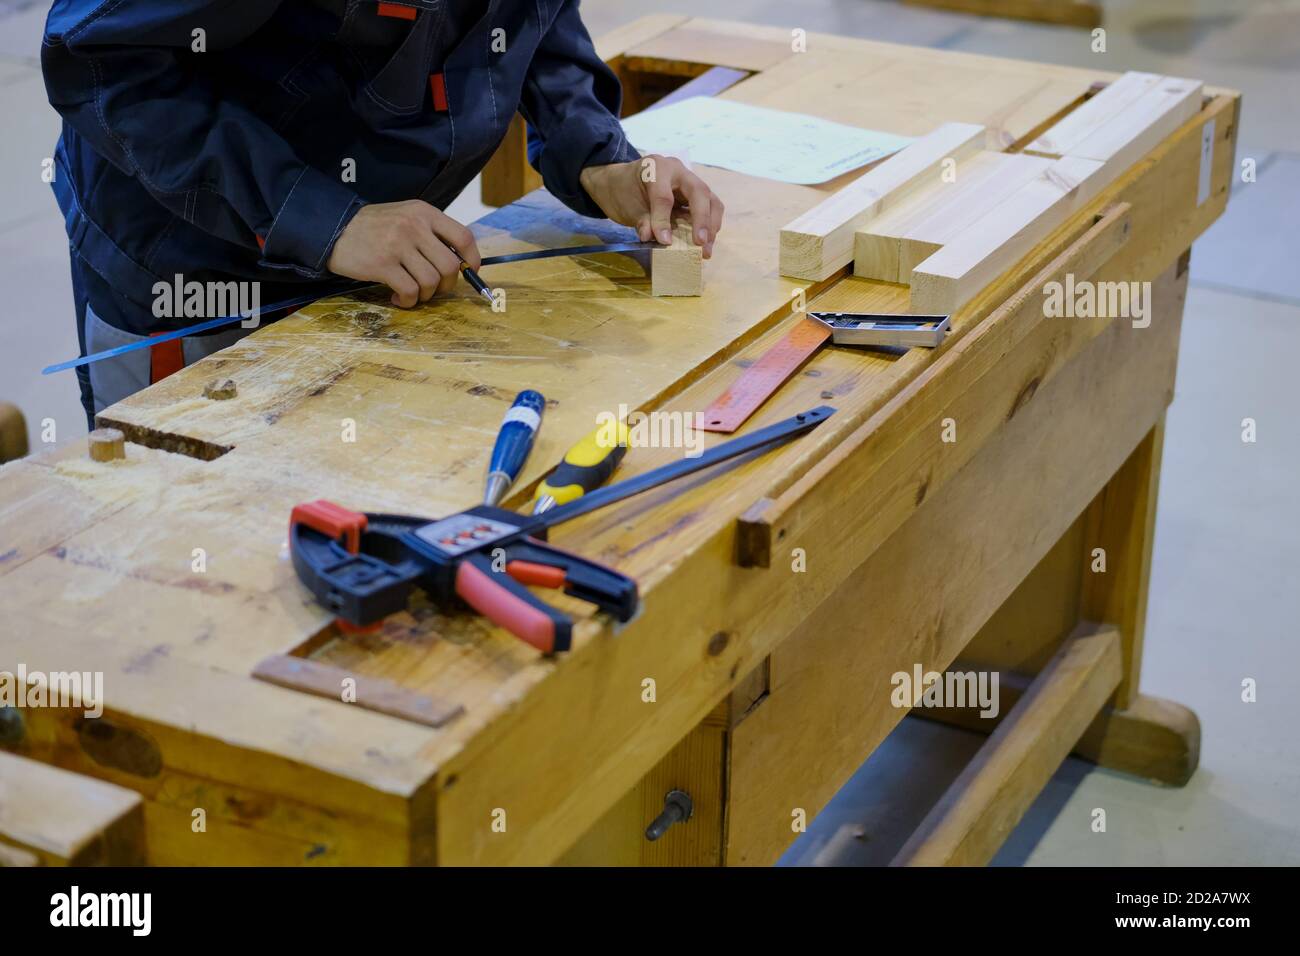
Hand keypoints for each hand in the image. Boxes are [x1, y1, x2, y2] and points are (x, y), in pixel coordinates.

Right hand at [326, 200, 479, 307]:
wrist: (333, 228)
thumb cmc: (375, 227)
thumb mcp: (406, 218)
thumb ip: (431, 235)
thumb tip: (460, 265)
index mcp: (424, 212)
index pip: (463, 237)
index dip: (472, 260)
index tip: (467, 272)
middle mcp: (414, 226)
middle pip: (450, 266)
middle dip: (446, 285)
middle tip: (433, 289)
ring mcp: (398, 244)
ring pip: (431, 282)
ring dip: (426, 295)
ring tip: (412, 293)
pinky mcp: (382, 264)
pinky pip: (410, 291)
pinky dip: (408, 302)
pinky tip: (398, 298)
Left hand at [580, 154, 723, 257]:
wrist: (621, 183)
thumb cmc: (623, 191)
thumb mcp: (628, 206)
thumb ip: (644, 221)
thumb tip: (659, 240)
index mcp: (657, 168)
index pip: (664, 196)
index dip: (664, 220)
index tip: (665, 242)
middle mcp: (678, 171)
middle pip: (699, 192)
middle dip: (702, 219)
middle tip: (700, 243)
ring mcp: (690, 182)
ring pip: (711, 200)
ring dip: (711, 225)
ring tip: (706, 249)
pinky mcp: (695, 196)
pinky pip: (710, 208)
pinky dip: (710, 226)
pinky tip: (705, 243)